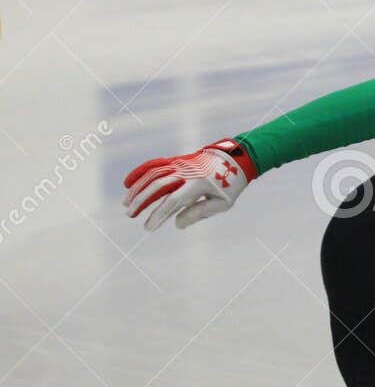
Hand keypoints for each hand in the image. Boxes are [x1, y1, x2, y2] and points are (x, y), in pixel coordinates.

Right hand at [123, 140, 257, 230]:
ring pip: (152, 174)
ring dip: (137, 188)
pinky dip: (140, 172)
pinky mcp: (176, 160)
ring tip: (127, 204)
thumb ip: (200, 213)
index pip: (173, 201)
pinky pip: (154, 164)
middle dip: (142, 201)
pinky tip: (128, 184)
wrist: (235, 159)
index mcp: (199, 184)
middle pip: (158, 186)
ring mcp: (179, 164)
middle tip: (130, 215)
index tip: (148, 227)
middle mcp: (186, 172)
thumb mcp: (222, 204)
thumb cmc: (230, 185)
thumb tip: (176, 224)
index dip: (159, 214)